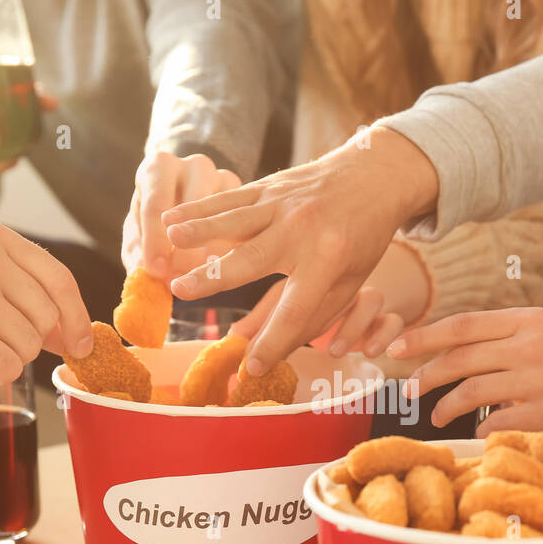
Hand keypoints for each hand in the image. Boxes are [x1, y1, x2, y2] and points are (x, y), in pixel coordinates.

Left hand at [122, 151, 240, 278]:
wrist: (183, 195)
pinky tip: (221, 272)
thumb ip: (140, 251)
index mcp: (160, 168)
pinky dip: (230, 250)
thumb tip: (147, 276)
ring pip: (223, 213)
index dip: (155, 241)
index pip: (156, 204)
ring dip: (212, 252)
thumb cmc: (155, 217)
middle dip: (185, 249)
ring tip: (202, 281)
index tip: (156, 272)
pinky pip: (242, 223)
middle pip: (193, 204)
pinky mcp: (246, 195)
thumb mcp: (140, 230)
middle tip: (180, 281)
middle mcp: (194, 167)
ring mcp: (223, 177)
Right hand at [162, 127, 437, 374]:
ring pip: (234, 220)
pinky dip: (200, 208)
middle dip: (214, 277)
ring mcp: (284, 204)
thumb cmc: (362, 238)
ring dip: (198, 230)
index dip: (272, 343)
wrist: (374, 176)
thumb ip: (315, 314)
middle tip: (180, 292)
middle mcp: (302, 231)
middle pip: (252, 260)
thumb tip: (278, 349)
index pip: (295, 311)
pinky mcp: (271, 186)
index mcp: (328, 261)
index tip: (250, 367)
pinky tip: (170, 218)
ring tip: (167, 242)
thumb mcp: (351, 282)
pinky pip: (231, 199)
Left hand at [390, 307, 542, 434]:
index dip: (424, 338)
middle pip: (457, 359)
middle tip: (408, 390)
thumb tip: (480, 352)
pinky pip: (499, 423)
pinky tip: (479, 433)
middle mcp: (527, 346)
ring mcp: (536, 380)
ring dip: (446, 407)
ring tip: (438, 417)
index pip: (461, 326)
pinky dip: (483, 430)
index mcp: (529, 319)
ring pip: (471, 393)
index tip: (397, 348)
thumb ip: (520, 334)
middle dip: (425, 375)